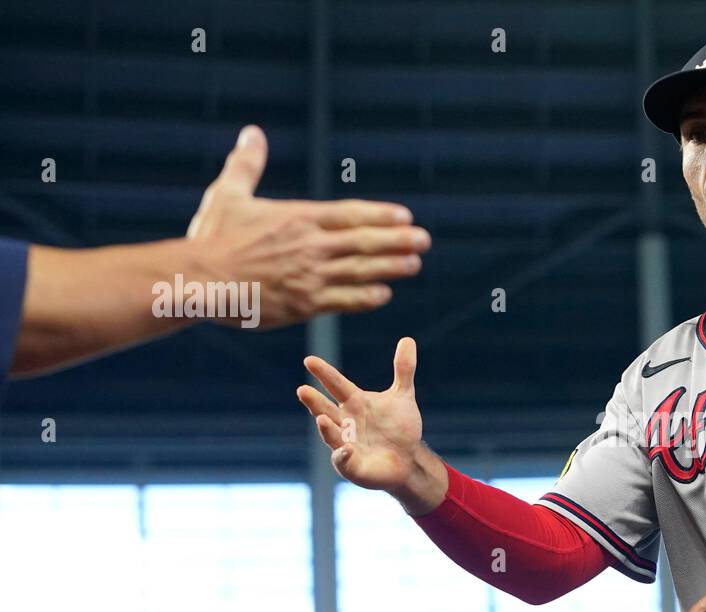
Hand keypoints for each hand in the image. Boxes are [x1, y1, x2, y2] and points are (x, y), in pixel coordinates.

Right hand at [187, 125, 430, 328]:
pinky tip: (384, 294)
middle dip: (398, 241)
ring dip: (391, 267)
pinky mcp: (304, 305)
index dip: (380, 215)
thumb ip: (247, 164)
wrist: (199, 280)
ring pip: (361, 271)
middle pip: (364, 242)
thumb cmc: (212, 237)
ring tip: (414, 265)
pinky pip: (343, 301)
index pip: (350, 214)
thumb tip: (252, 132)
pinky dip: (365, 298)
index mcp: (298, 218)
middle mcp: (311, 247)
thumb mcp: (229, 193)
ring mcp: (310, 277)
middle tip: (424, 240)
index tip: (405, 216)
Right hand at [297, 337, 427, 494]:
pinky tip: (346, 450)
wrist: (407, 458)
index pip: (336, 384)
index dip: (324, 373)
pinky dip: (343, 455)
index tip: (309, 360)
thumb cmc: (399, 427)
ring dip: (326, 428)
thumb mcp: (403, 396)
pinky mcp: (352, 465)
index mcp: (354, 403)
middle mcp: (345, 422)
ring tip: (321, 419)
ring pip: (332, 435)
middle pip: (325, 410)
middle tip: (302, 390)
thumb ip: (403, 369)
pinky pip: (344, 460)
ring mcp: (346, 444)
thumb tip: (408, 339)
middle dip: (314, 402)